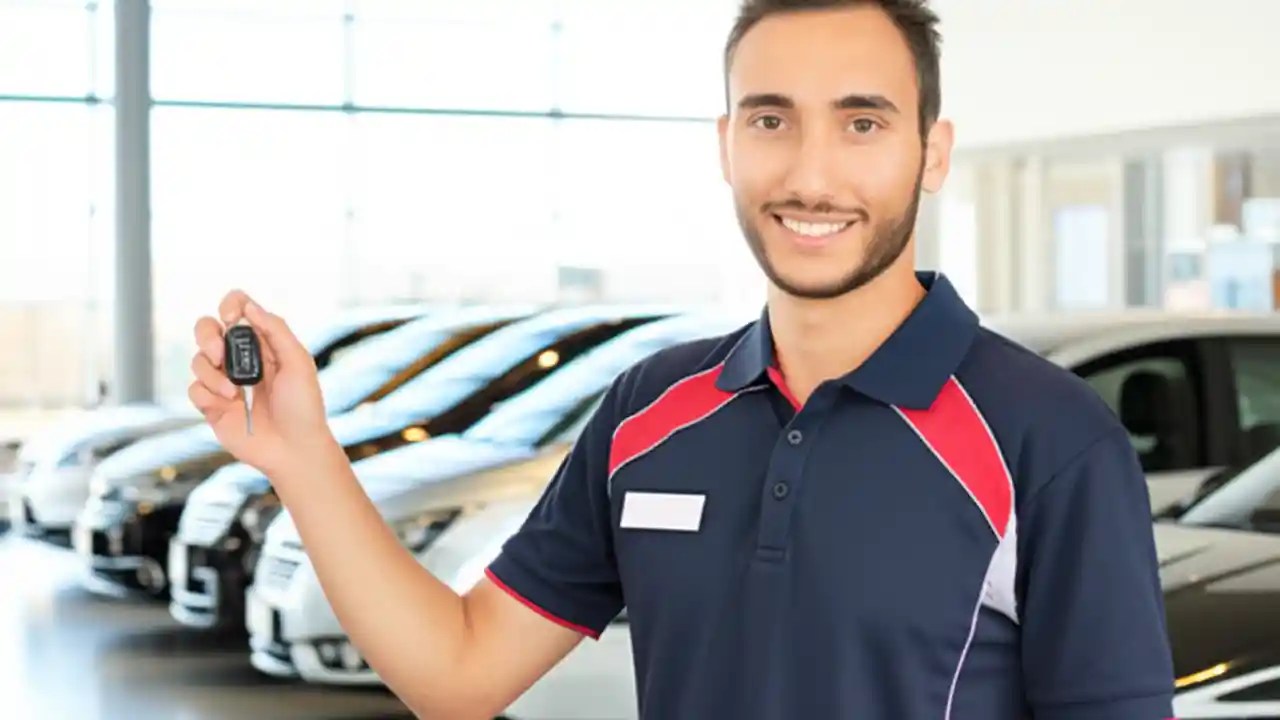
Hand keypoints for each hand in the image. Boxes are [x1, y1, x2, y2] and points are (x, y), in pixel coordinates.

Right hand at [189, 290, 332, 477]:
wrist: (294, 449)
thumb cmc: (303, 406)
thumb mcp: (298, 363)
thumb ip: (276, 331)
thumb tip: (250, 306)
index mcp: (263, 343)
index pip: (238, 309)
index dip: (230, 305)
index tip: (231, 317)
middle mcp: (241, 359)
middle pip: (206, 328)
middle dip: (206, 336)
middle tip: (219, 354)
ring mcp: (224, 381)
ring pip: (197, 360)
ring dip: (212, 374)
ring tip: (234, 393)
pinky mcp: (212, 405)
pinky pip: (194, 389)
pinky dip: (207, 394)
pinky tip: (227, 405)